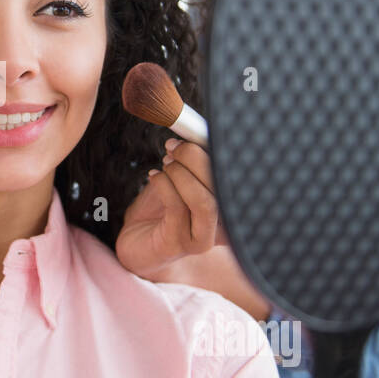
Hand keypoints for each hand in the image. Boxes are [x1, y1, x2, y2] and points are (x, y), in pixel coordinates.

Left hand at [116, 138, 226, 276]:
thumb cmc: (163, 208)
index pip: (240, 174)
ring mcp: (207, 237)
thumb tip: (193, 134)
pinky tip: (154, 177)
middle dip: (196, 158)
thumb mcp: (181, 177)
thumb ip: (193, 160)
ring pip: (204, 200)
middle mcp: (228, 224)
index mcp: (233, 204)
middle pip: (224, 186)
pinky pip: (177, 208)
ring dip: (180, 174)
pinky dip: (164, 184)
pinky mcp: (184, 245)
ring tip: (165, 165)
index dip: (220, 150)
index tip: (195, 132)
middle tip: (174, 146)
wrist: (138, 242)